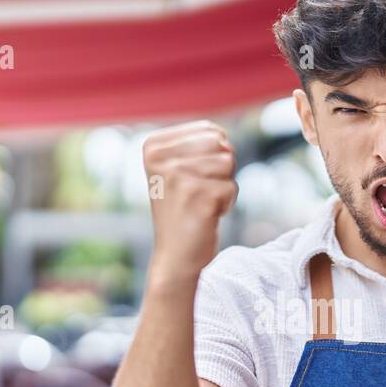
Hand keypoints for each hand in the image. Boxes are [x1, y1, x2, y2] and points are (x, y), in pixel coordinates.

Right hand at [141, 120, 237, 280]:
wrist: (176, 256)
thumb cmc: (182, 210)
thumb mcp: (178, 169)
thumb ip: (199, 144)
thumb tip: (223, 139)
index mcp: (152, 146)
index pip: (210, 130)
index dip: (212, 156)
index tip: (192, 180)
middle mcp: (161, 158)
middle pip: (222, 144)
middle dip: (221, 171)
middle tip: (199, 193)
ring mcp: (178, 177)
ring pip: (229, 163)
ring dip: (223, 187)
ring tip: (202, 204)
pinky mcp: (198, 196)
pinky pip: (232, 187)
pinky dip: (227, 204)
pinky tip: (207, 216)